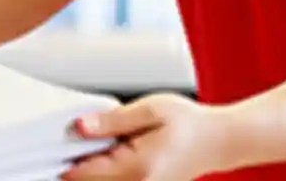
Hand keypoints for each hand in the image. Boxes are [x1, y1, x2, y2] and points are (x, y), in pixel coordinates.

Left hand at [63, 94, 232, 180]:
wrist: (219, 141)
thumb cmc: (190, 124)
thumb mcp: (150, 110)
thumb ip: (112, 121)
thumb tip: (78, 128)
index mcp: (136, 168)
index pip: (80, 174)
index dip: (66, 155)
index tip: (66, 137)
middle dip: (78, 161)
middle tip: (86, 135)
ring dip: (93, 167)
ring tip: (106, 143)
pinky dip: (107, 171)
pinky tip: (117, 153)